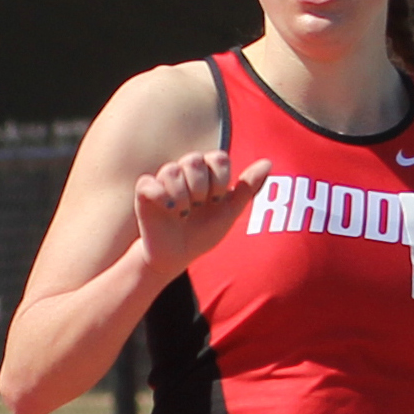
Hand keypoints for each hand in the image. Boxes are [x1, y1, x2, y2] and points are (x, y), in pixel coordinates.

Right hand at [132, 152, 272, 272]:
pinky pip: (148, 182)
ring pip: (172, 170)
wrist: (177, 256)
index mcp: (207, 173)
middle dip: (201, 187)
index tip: (217, 201)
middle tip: (198, 207)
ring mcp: (162, 180)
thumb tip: (268, 162)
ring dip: (182, 196)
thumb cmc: (203, 233)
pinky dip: (161, 196)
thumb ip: (248, 188)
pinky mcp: (144, 192)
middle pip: (194, 159)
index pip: (218, 157)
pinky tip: (168, 210)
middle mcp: (184, 171)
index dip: (221, 179)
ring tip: (182, 213)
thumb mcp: (229, 213)